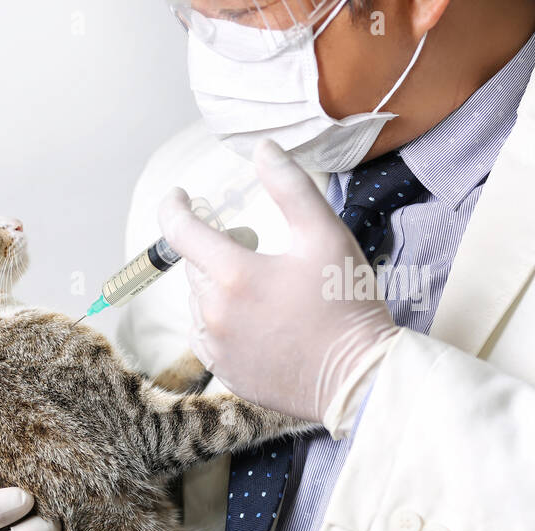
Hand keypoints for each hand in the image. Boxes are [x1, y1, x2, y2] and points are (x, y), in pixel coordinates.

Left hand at [158, 139, 399, 428]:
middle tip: (257, 249)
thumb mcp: (325, 235)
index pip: (181, 232)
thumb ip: (290, 188)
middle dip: (220, 251)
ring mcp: (216, 347)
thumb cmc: (346, 302)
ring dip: (220, 287)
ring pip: (201, 301)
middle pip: (197, 267)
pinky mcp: (224, 372)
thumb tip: (263, 149)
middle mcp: (214, 313)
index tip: (179, 195)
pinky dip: (222, 320)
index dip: (174, 207)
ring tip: (266, 290)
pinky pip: (207, 335)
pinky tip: (258, 320)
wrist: (359, 376)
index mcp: (234, 276)